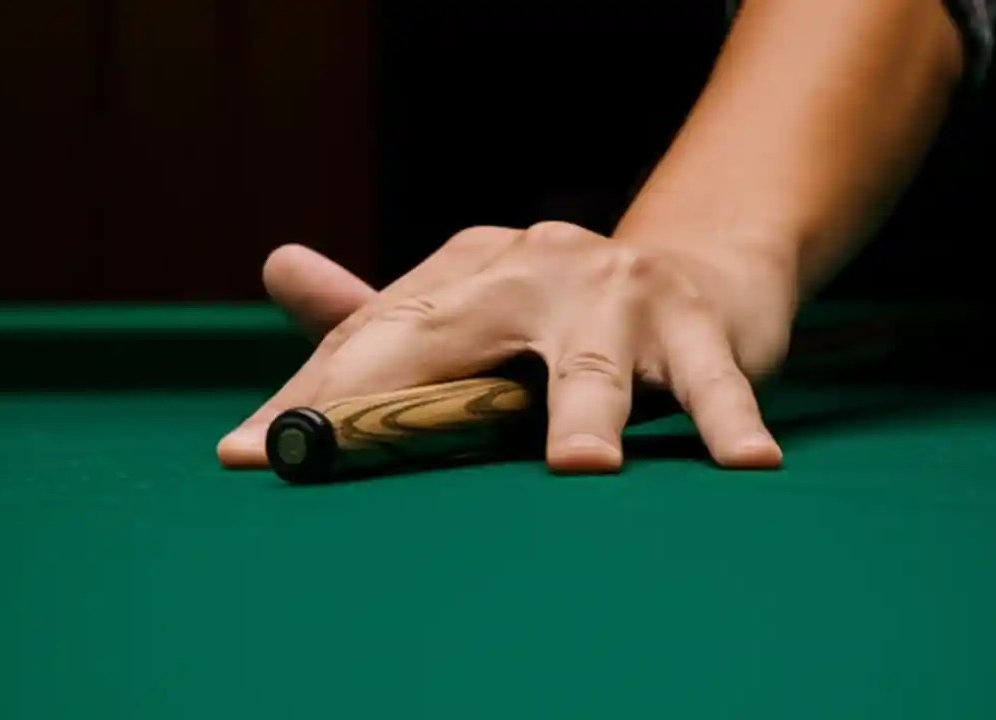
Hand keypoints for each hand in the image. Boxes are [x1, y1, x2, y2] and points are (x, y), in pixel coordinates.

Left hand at [218, 222, 796, 471]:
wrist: (700, 261)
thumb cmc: (560, 314)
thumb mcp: (468, 309)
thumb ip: (377, 311)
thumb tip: (278, 269)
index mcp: (469, 267)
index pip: (378, 333)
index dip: (311, 397)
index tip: (249, 455)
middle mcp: (534, 264)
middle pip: (454, 336)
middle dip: (395, 397)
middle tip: (336, 449)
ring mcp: (619, 287)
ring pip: (593, 362)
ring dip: (586, 414)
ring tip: (577, 467)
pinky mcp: (698, 320)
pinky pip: (713, 379)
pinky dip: (727, 421)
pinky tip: (746, 463)